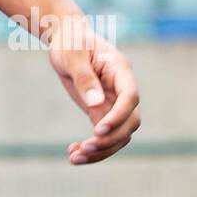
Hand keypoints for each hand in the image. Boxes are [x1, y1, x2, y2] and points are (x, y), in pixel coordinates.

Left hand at [46, 19, 140, 165]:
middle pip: (130, 122)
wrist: (66, 38)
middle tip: (85, 149)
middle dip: (110, 139)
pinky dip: (92, 147)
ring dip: (101, 150)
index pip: (130, 97)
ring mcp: (114, 102)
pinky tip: (73, 153)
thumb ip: (84, 78)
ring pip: (119, 134)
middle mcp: (122, 89)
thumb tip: (96, 104)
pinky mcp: (102, 111)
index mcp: (120, 70)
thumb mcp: (72, 55)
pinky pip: (104, 135)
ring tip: (75, 157)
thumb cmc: (70, 41)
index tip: (98, 129)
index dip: (119, 116)